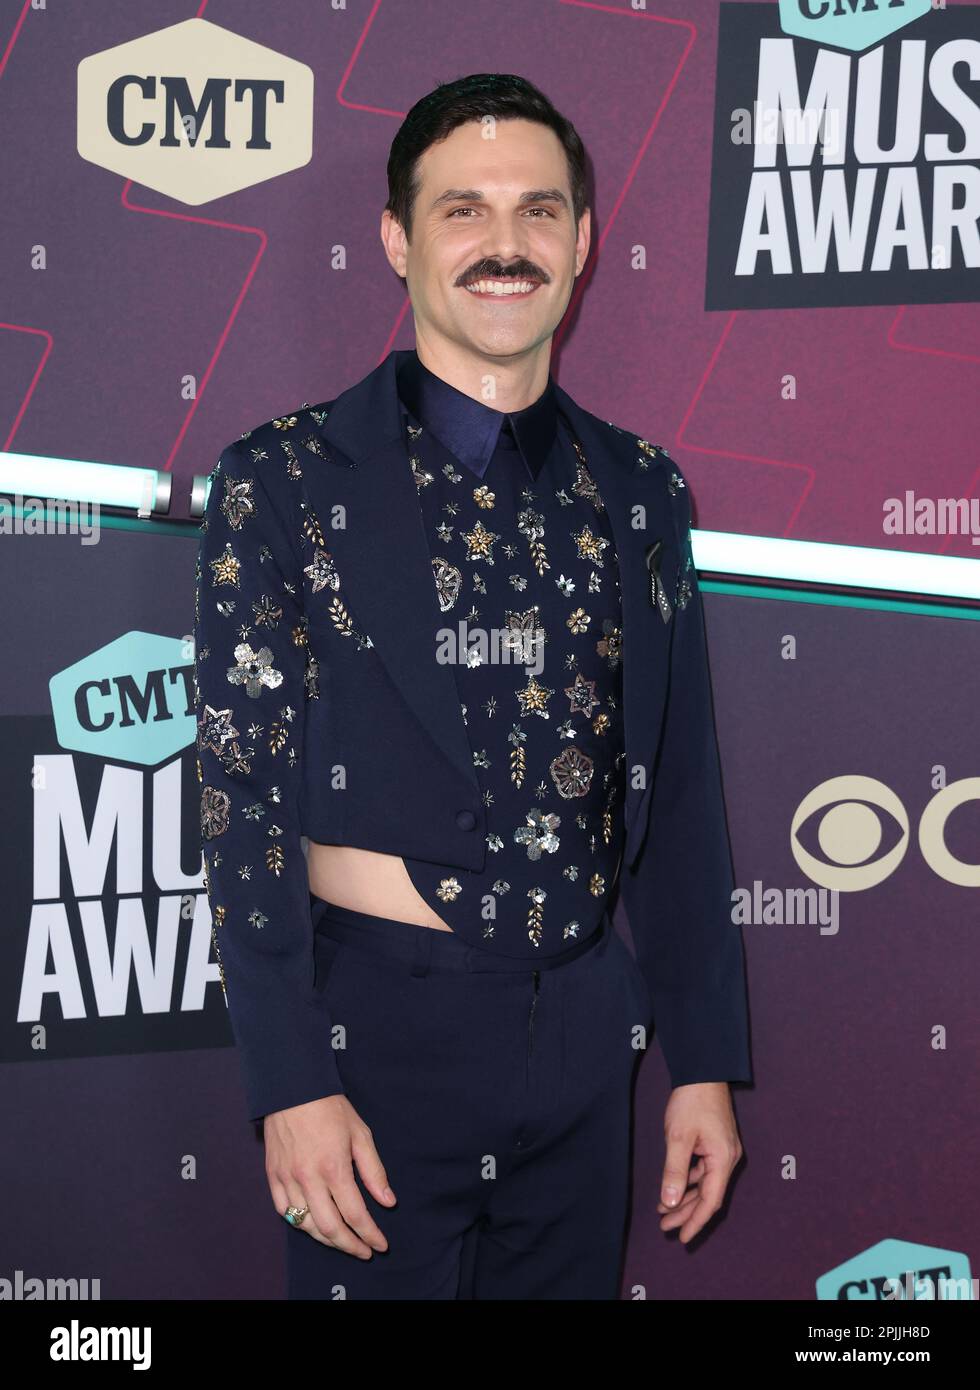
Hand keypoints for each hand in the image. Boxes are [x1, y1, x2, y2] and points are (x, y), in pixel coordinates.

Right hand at [264, 1094, 396, 1258]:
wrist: (293, 1088)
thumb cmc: (330, 1108)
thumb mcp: (361, 1134)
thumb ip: (374, 1171)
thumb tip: (388, 1201)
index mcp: (334, 1167)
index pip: (355, 1214)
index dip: (370, 1234)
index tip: (381, 1244)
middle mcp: (308, 1178)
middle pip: (330, 1228)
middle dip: (350, 1245)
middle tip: (364, 1251)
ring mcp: (288, 1179)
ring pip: (306, 1225)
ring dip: (326, 1240)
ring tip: (342, 1241)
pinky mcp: (273, 1176)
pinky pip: (283, 1211)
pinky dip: (299, 1223)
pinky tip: (312, 1224)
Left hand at [657, 1082, 742, 1243]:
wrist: (703, 1070)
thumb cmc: (691, 1100)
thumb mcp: (678, 1137)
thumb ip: (674, 1171)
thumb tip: (670, 1202)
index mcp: (723, 1158)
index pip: (711, 1200)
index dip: (696, 1220)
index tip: (682, 1237)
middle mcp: (728, 1158)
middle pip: (708, 1194)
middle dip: (686, 1212)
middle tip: (664, 1226)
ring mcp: (723, 1150)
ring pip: (704, 1183)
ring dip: (685, 1197)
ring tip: (663, 1210)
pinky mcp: (716, 1143)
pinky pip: (703, 1169)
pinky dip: (688, 1180)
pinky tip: (673, 1187)